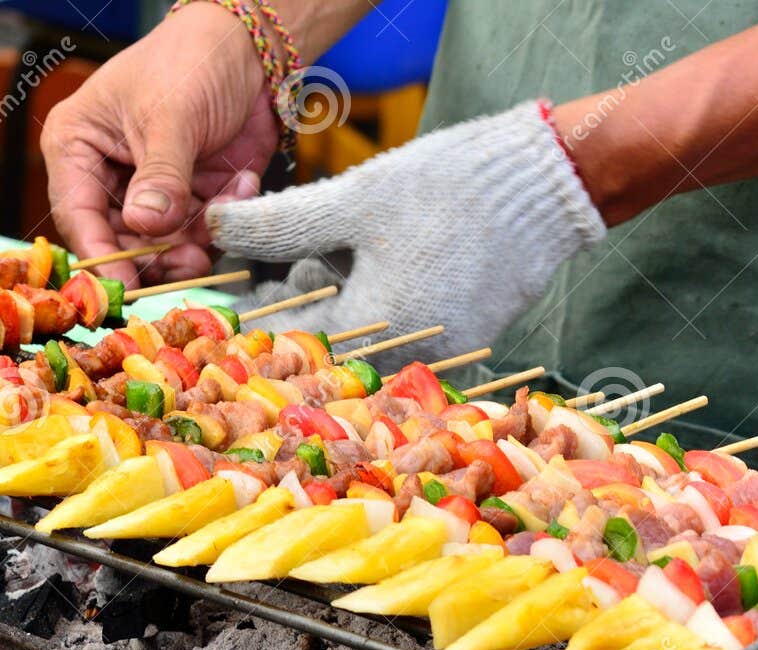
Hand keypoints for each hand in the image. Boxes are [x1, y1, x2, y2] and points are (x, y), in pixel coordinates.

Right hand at [41, 3, 278, 286]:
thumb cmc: (191, 63)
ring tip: (221, 218)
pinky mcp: (190, 200)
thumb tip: (145, 227)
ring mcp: (151, 191)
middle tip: (192, 261)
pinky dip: (222, 221)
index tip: (128, 284)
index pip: (77, 214)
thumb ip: (160, 176)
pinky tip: (241, 185)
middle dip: (158, 256)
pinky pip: (200, 235)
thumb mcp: (171, 117)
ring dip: (195, 243)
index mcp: (78, 146)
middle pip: (120, 241)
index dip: (101, 254)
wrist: (249, 52)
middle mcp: (108, 176)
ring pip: (162, 247)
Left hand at [208, 102, 605, 360]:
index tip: (234, 287)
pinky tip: (384, 261)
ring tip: (343, 252)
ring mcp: (442, 352)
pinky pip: (404, 331)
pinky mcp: (467, 340)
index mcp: (373, 328)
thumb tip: (212, 227)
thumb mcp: (353, 199)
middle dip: (302, 302)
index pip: (290, 338)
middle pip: (327, 342)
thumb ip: (278, 224)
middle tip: (290, 259)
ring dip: (343, 301)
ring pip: (366, 337)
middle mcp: (408, 356)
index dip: (256, 311)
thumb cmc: (446, 188)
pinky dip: (383, 302)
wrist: (545, 186)